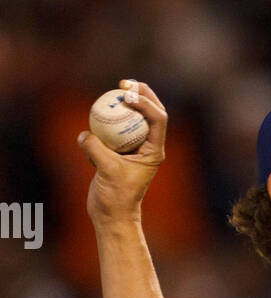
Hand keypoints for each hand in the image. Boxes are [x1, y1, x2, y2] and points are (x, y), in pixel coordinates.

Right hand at [81, 80, 167, 224]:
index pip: (158, 119)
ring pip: (134, 118)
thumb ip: (97, 149)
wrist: (111, 214)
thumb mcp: (107, 171)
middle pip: (151, 113)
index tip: (128, 95)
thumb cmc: (116, 197)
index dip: (146, 102)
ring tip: (117, 87)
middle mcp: (147, 146)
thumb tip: (85, 134)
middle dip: (142, 94)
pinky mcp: (118, 151)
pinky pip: (115, 128)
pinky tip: (99, 108)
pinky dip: (109, 118)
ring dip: (127, 102)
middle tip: (126, 83)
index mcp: (154, 151)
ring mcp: (134, 148)